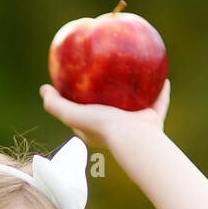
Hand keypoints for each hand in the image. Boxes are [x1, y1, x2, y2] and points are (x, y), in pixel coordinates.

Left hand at [39, 79, 169, 148]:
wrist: (133, 137)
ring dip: (137, 91)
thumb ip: (55, 105)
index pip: (82, 114)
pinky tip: (163, 77)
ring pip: (137, 104)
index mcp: (95, 129)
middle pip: (110, 107)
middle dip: (109, 94)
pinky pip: (158, 102)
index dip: (78, 101)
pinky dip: (161, 92)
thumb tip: (43, 89)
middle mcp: (115, 128)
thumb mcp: (72, 115)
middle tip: (109, 74)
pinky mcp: (152, 120)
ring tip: (138, 71)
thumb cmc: (101, 126)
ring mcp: (135, 124)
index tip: (78, 83)